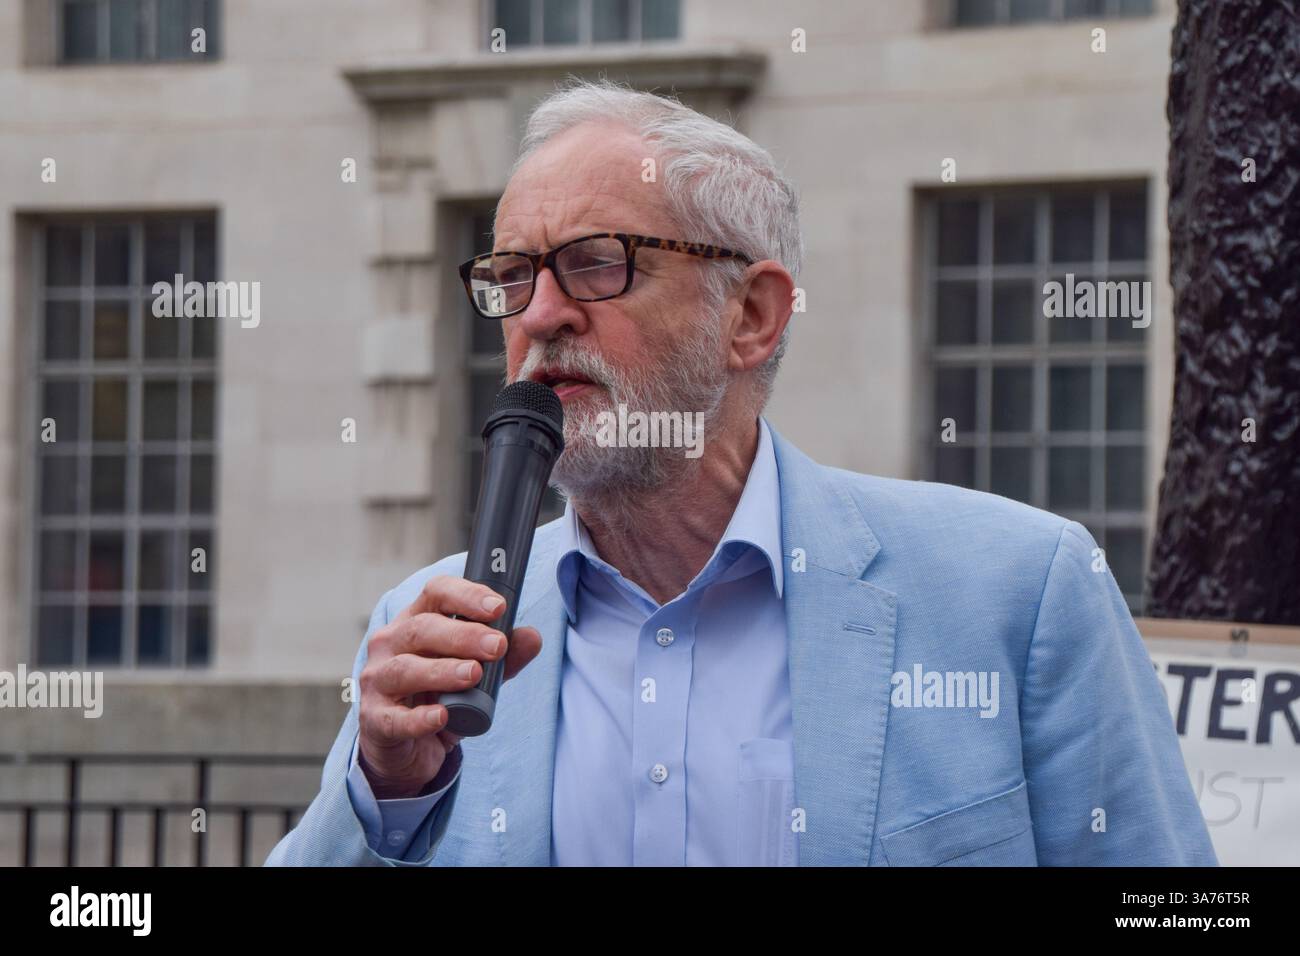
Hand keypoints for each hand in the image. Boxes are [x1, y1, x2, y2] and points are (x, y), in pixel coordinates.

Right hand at [357, 575, 542, 798]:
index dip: (466, 596)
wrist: (410, 749)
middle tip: (498, 646)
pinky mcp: (375, 720)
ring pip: (405, 669)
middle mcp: (390, 644)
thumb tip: (532, 637)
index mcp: (415, 621)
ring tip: (473, 674)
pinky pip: (395, 718)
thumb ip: (504, 658)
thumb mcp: (477, 677)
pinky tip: (441, 716)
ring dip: (441, 670)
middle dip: (463, 635)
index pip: (436, 593)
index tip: (498, 607)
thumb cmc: (440, 697)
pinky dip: (419, 718)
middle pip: (421, 628)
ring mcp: (376, 681)